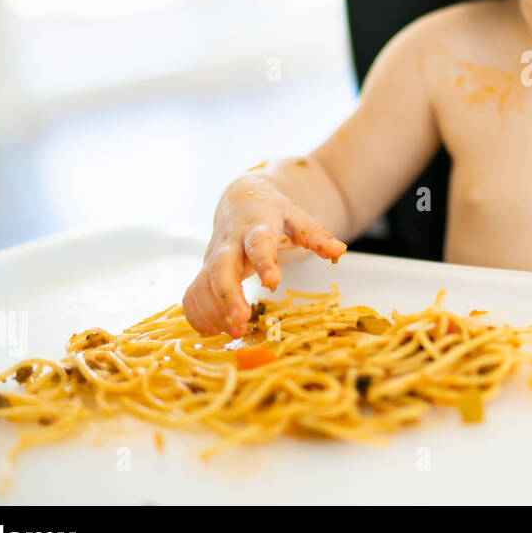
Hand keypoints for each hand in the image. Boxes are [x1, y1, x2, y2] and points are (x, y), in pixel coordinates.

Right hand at [182, 177, 346, 338]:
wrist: (241, 200)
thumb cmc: (273, 213)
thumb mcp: (298, 218)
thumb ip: (317, 235)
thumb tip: (340, 250)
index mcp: (257, 228)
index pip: (258, 244)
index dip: (265, 262)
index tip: (272, 282)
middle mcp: (230, 244)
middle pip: (220, 268)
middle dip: (227, 295)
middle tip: (241, 320)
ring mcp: (213, 258)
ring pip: (202, 284)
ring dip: (214, 311)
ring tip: (236, 331)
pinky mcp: (203, 271)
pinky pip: (191, 294)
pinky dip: (197, 314)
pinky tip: (214, 331)